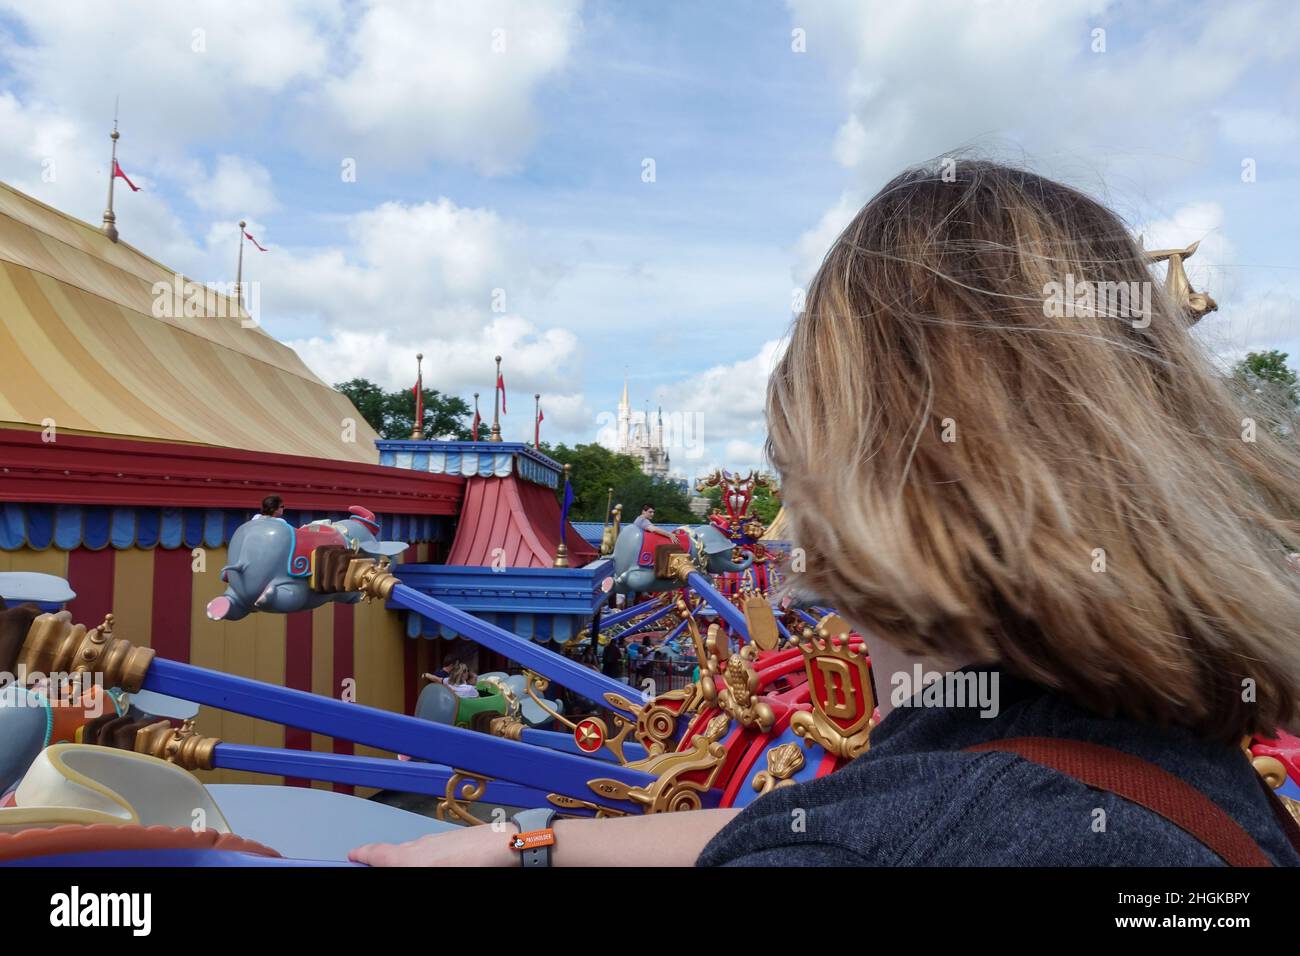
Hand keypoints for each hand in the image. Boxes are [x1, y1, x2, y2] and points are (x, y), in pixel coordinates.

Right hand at [349, 822, 517, 866]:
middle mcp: (422, 844)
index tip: (353, 854)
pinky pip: (440, 849)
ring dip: (417, 862)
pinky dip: (437, 858)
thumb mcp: (424, 869)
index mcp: (408, 857)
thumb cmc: (468, 865)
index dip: (363, 854)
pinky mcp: (459, 838)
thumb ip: (405, 865)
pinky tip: (449, 865)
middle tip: (382, 865)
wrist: (507, 847)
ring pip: (421, 851)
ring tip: (422, 867)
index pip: (377, 854)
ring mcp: (442, 838)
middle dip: (392, 862)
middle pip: (399, 853)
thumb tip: (398, 860)